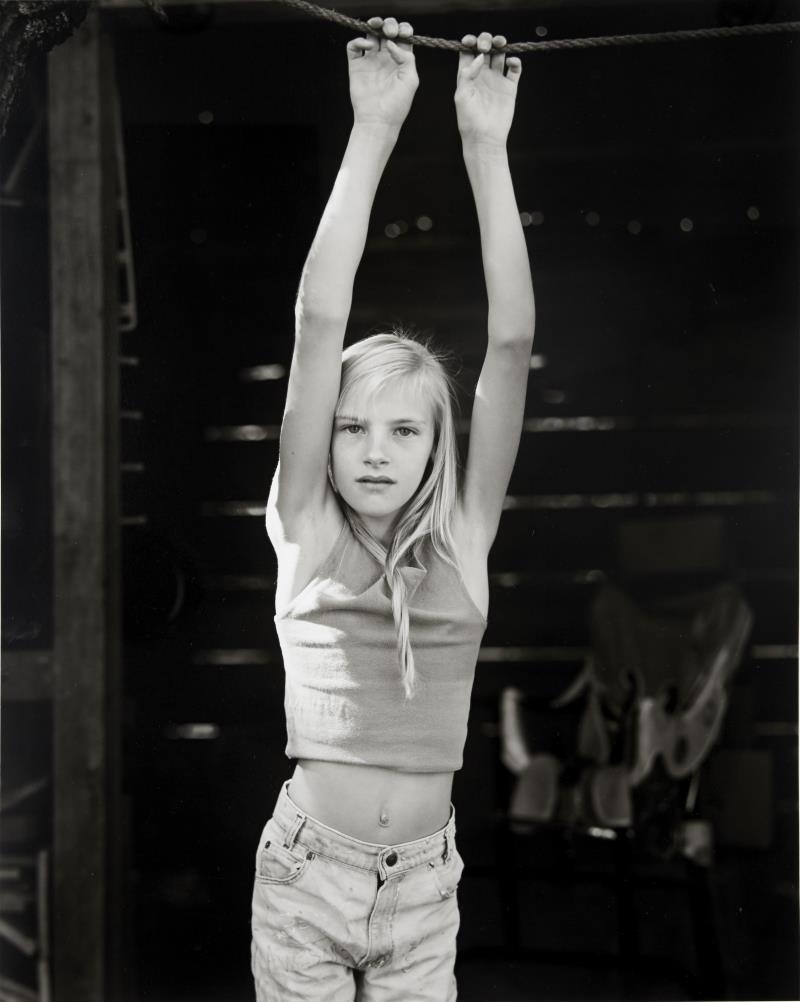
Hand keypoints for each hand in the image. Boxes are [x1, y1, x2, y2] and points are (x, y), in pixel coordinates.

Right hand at [347, 16, 417, 128]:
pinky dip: (358, 40)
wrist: (378, 121)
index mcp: (401, 61)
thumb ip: (406, 58)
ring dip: (374, 25)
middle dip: (389, 25)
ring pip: (370, 34)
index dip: (403, 29)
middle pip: (386, 32)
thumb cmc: (397, 104)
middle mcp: (385, 59)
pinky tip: (367, 46)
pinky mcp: (356, 66)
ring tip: (376, 27)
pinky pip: (354, 46)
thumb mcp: (411, 80)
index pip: (403, 37)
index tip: (402, 33)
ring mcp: (370, 61)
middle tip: (389, 32)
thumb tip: (391, 42)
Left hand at [455, 32, 521, 148]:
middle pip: (485, 49)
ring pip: (500, 54)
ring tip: (500, 44)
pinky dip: (515, 61)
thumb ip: (467, 74)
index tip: (471, 41)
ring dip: (501, 44)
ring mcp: (496, 80)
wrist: (485, 139)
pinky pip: (514, 69)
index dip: (470, 41)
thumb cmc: (469, 120)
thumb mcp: (461, 96)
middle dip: (486, 40)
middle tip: (486, 46)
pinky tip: (511, 61)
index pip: (468, 52)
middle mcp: (482, 75)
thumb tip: (479, 56)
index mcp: (468, 76)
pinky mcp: (510, 87)